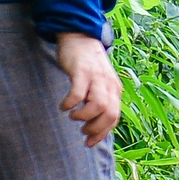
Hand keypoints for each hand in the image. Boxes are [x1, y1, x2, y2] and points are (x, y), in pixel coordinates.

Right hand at [55, 32, 121, 146]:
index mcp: (114, 90)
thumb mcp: (100, 83)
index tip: (89, 142)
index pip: (114, 118)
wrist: (80, 36)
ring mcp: (96, 77)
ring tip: (73, 116)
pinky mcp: (81, 71)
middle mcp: (108, 85)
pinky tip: (64, 106)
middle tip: (82, 130)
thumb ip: (100, 100)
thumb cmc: (88, 65)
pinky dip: (70, 104)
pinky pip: (78, 93)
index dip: (102, 133)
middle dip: (95, 128)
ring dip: (84, 117)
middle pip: (109, 114)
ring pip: (99, 105)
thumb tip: (95, 126)